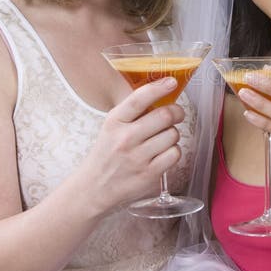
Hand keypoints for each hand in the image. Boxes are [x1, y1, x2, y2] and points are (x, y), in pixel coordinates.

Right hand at [82, 77, 184, 213]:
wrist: (94, 188)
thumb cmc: (106, 154)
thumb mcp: (111, 128)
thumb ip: (133, 113)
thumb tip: (162, 93)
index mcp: (114, 121)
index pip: (139, 98)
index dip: (159, 87)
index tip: (172, 82)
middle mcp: (125, 138)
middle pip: (165, 116)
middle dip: (177, 112)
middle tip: (176, 113)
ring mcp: (138, 157)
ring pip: (173, 134)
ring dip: (173, 134)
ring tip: (163, 138)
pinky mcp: (149, 174)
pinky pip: (175, 153)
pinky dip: (174, 151)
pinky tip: (163, 152)